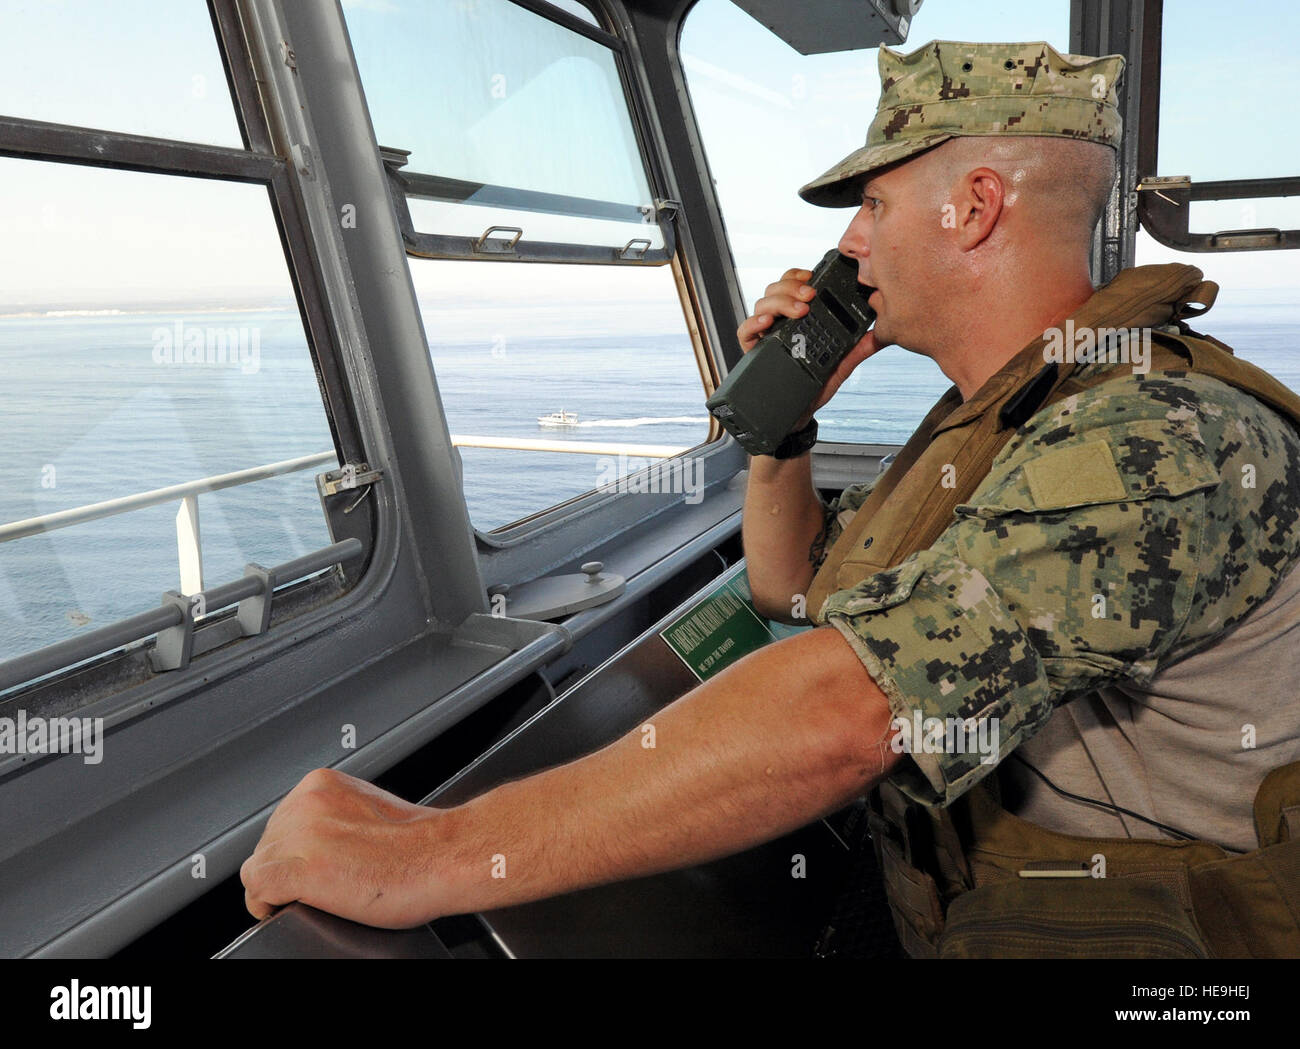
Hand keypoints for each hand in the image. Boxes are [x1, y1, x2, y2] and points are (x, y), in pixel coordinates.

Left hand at [240, 767, 451, 928]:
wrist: (442, 857)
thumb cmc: (421, 843)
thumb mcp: (370, 808)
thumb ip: (337, 814)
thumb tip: (319, 839)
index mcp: (322, 784)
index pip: (279, 820)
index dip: (289, 849)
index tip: (304, 864)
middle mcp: (306, 803)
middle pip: (266, 843)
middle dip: (283, 866)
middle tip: (313, 885)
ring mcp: (301, 836)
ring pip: (258, 866)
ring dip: (274, 887)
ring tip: (304, 898)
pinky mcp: (300, 870)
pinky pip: (257, 887)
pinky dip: (264, 903)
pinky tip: (283, 907)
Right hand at [736, 267, 887, 431]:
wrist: (799, 417)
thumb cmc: (814, 389)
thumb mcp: (838, 367)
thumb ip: (855, 349)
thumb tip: (880, 334)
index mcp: (796, 321)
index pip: (791, 286)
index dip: (798, 276)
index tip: (813, 277)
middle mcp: (778, 325)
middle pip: (775, 290)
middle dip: (792, 288)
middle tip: (810, 295)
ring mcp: (764, 338)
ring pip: (761, 305)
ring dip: (780, 302)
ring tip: (798, 309)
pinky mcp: (752, 353)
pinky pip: (745, 332)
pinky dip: (754, 323)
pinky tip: (767, 322)